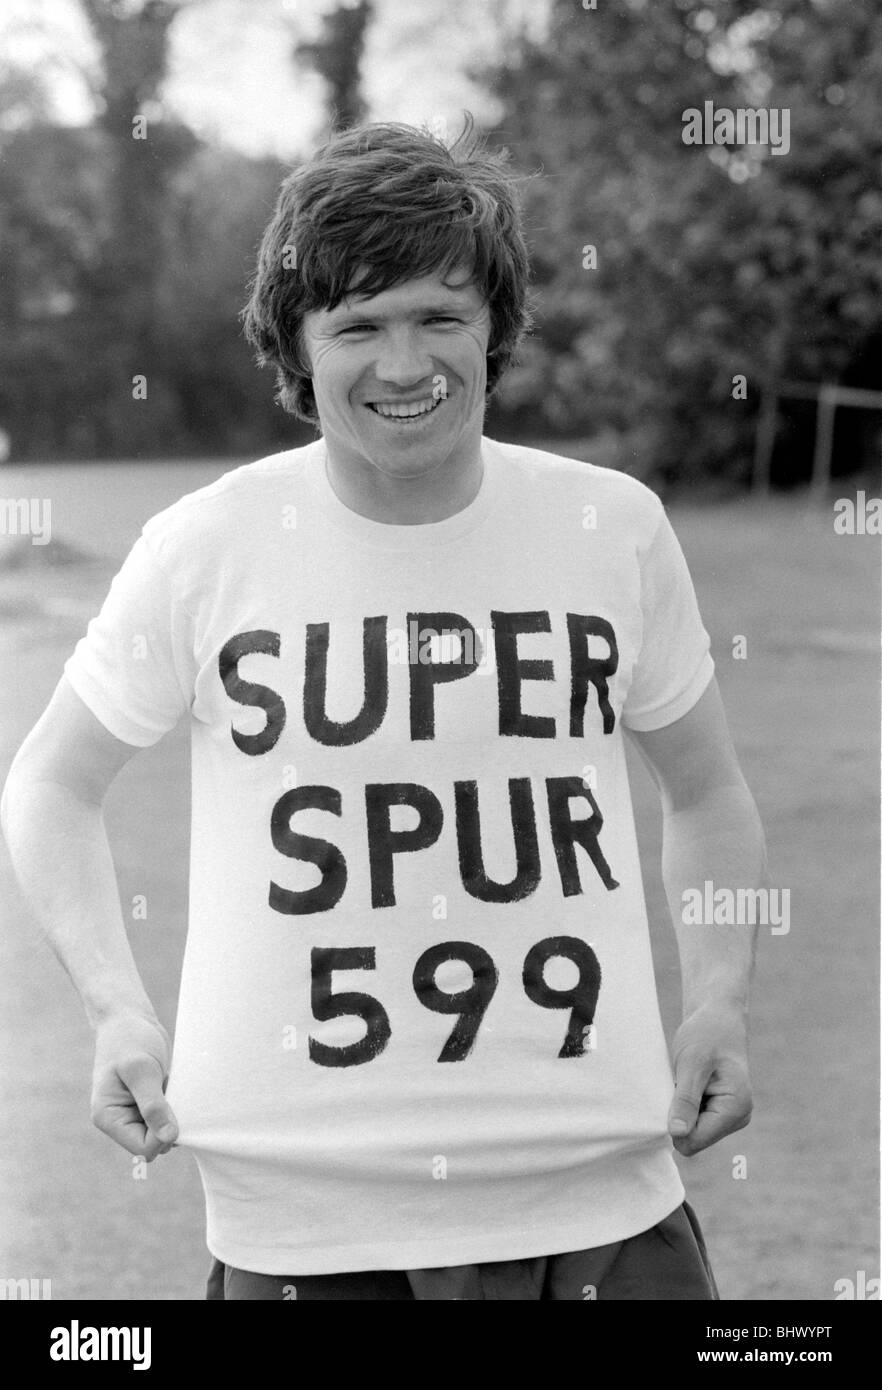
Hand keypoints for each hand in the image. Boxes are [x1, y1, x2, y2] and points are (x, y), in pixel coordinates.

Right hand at [90, 1012, 178, 1161]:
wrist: (128, 1018)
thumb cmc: (129, 1039)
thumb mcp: (141, 1070)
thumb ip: (153, 1105)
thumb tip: (169, 1138)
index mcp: (108, 1117)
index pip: (143, 1149)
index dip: (163, 1134)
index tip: (172, 1106)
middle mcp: (118, 1120)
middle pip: (153, 1145)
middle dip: (168, 1124)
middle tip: (171, 1094)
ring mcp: (132, 1113)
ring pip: (162, 1133)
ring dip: (173, 1114)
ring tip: (169, 1087)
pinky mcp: (146, 1104)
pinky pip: (166, 1118)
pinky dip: (175, 1106)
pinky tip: (170, 1085)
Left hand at [667, 1004, 751, 1156]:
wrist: (717, 1018)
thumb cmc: (706, 1034)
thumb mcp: (691, 1064)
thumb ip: (686, 1100)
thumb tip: (678, 1134)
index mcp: (736, 1109)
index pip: (694, 1141)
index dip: (675, 1123)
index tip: (673, 1093)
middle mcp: (737, 1118)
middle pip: (693, 1140)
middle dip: (679, 1115)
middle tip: (680, 1084)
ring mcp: (730, 1116)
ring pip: (691, 1132)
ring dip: (681, 1109)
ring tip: (685, 1082)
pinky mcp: (720, 1111)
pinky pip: (693, 1121)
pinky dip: (684, 1105)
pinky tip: (688, 1085)